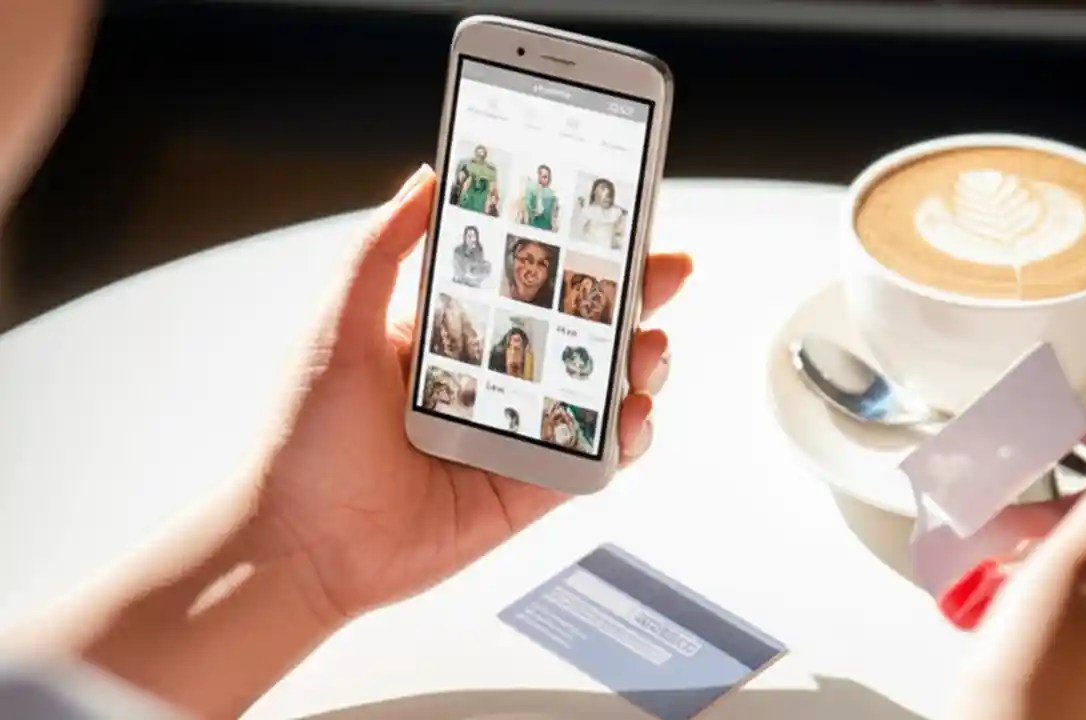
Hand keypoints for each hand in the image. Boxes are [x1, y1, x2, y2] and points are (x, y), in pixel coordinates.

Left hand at [258, 165, 690, 621]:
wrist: (301, 546)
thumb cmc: (306, 436)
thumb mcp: (340, 323)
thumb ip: (383, 248)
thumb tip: (427, 176)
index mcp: (455, 331)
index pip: (533, 277)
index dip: (582, 249)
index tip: (620, 218)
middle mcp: (496, 377)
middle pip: (584, 327)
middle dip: (636, 296)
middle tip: (669, 268)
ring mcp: (520, 433)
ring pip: (604, 389)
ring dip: (642, 362)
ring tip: (651, 346)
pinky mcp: (534, 488)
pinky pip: (598, 456)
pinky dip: (630, 435)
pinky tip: (634, 413)